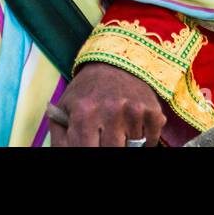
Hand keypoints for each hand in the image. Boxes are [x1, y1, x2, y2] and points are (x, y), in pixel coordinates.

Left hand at [48, 62, 165, 146]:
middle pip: (110, 151)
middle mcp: (110, 111)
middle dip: (104, 147)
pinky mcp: (153, 112)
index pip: (84, 150)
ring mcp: (134, 112)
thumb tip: (65, 152)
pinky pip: (150, 142)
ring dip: (124, 143)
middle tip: (102, 137)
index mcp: (84, 112)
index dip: (84, 151)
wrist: (115, 62)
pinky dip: (144, 140)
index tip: (89, 145)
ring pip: (131, 149)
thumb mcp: (65, 107)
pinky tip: (132, 128)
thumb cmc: (86, 90)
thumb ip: (60, 135)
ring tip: (115, 130)